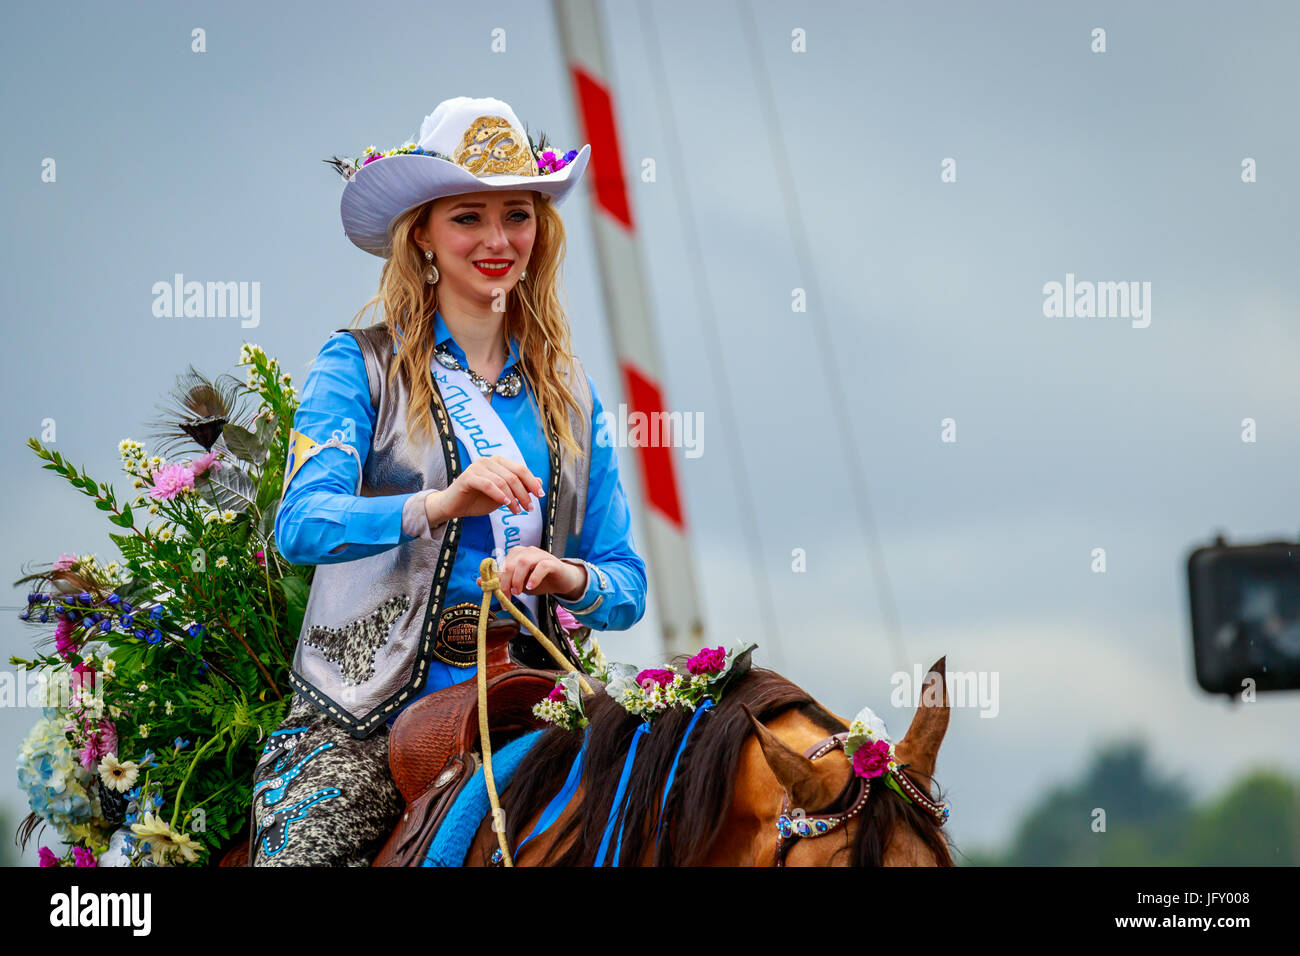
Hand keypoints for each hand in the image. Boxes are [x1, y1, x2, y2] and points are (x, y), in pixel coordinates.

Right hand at [425, 454, 543, 527]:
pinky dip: (499, 495)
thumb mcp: (504, 496)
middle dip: (524, 493)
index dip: (532, 482)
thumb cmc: (478, 500)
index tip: (541, 495)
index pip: (520, 469)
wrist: (454, 507)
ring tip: (518, 511)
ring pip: (503, 481)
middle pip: (514, 475)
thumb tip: (540, 482)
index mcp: (498, 462)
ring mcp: (477, 467)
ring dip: (514, 498)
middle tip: (530, 508)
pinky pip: (488, 484)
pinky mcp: (468, 477)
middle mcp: (488, 460)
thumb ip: (520, 488)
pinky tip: (506, 504)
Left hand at [477, 547, 586, 601]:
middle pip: (511, 563)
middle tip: (507, 597)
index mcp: (516, 554)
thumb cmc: (538, 580)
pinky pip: (542, 566)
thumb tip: (479, 581)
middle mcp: (527, 551)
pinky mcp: (552, 562)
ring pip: (524, 562)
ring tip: (518, 592)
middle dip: (506, 582)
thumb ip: (500, 581)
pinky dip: (534, 577)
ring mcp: (540, 555)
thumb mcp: (517, 583)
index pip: (502, 565)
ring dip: (518, 579)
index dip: (497, 581)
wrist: (562, 580)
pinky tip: (530, 587)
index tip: (497, 596)